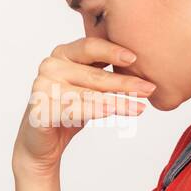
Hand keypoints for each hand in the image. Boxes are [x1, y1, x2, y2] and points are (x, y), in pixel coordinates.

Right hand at [11, 36, 156, 177]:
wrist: (42, 144)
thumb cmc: (69, 110)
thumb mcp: (91, 88)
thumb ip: (105, 73)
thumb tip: (143, 68)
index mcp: (63, 53)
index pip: (91, 46)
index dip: (113, 50)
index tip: (136, 58)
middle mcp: (50, 66)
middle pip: (94, 74)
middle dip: (125, 83)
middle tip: (149, 89)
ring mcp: (42, 87)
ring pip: (88, 94)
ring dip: (117, 101)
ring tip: (139, 107)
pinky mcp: (40, 108)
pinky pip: (73, 109)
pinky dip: (94, 110)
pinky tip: (111, 112)